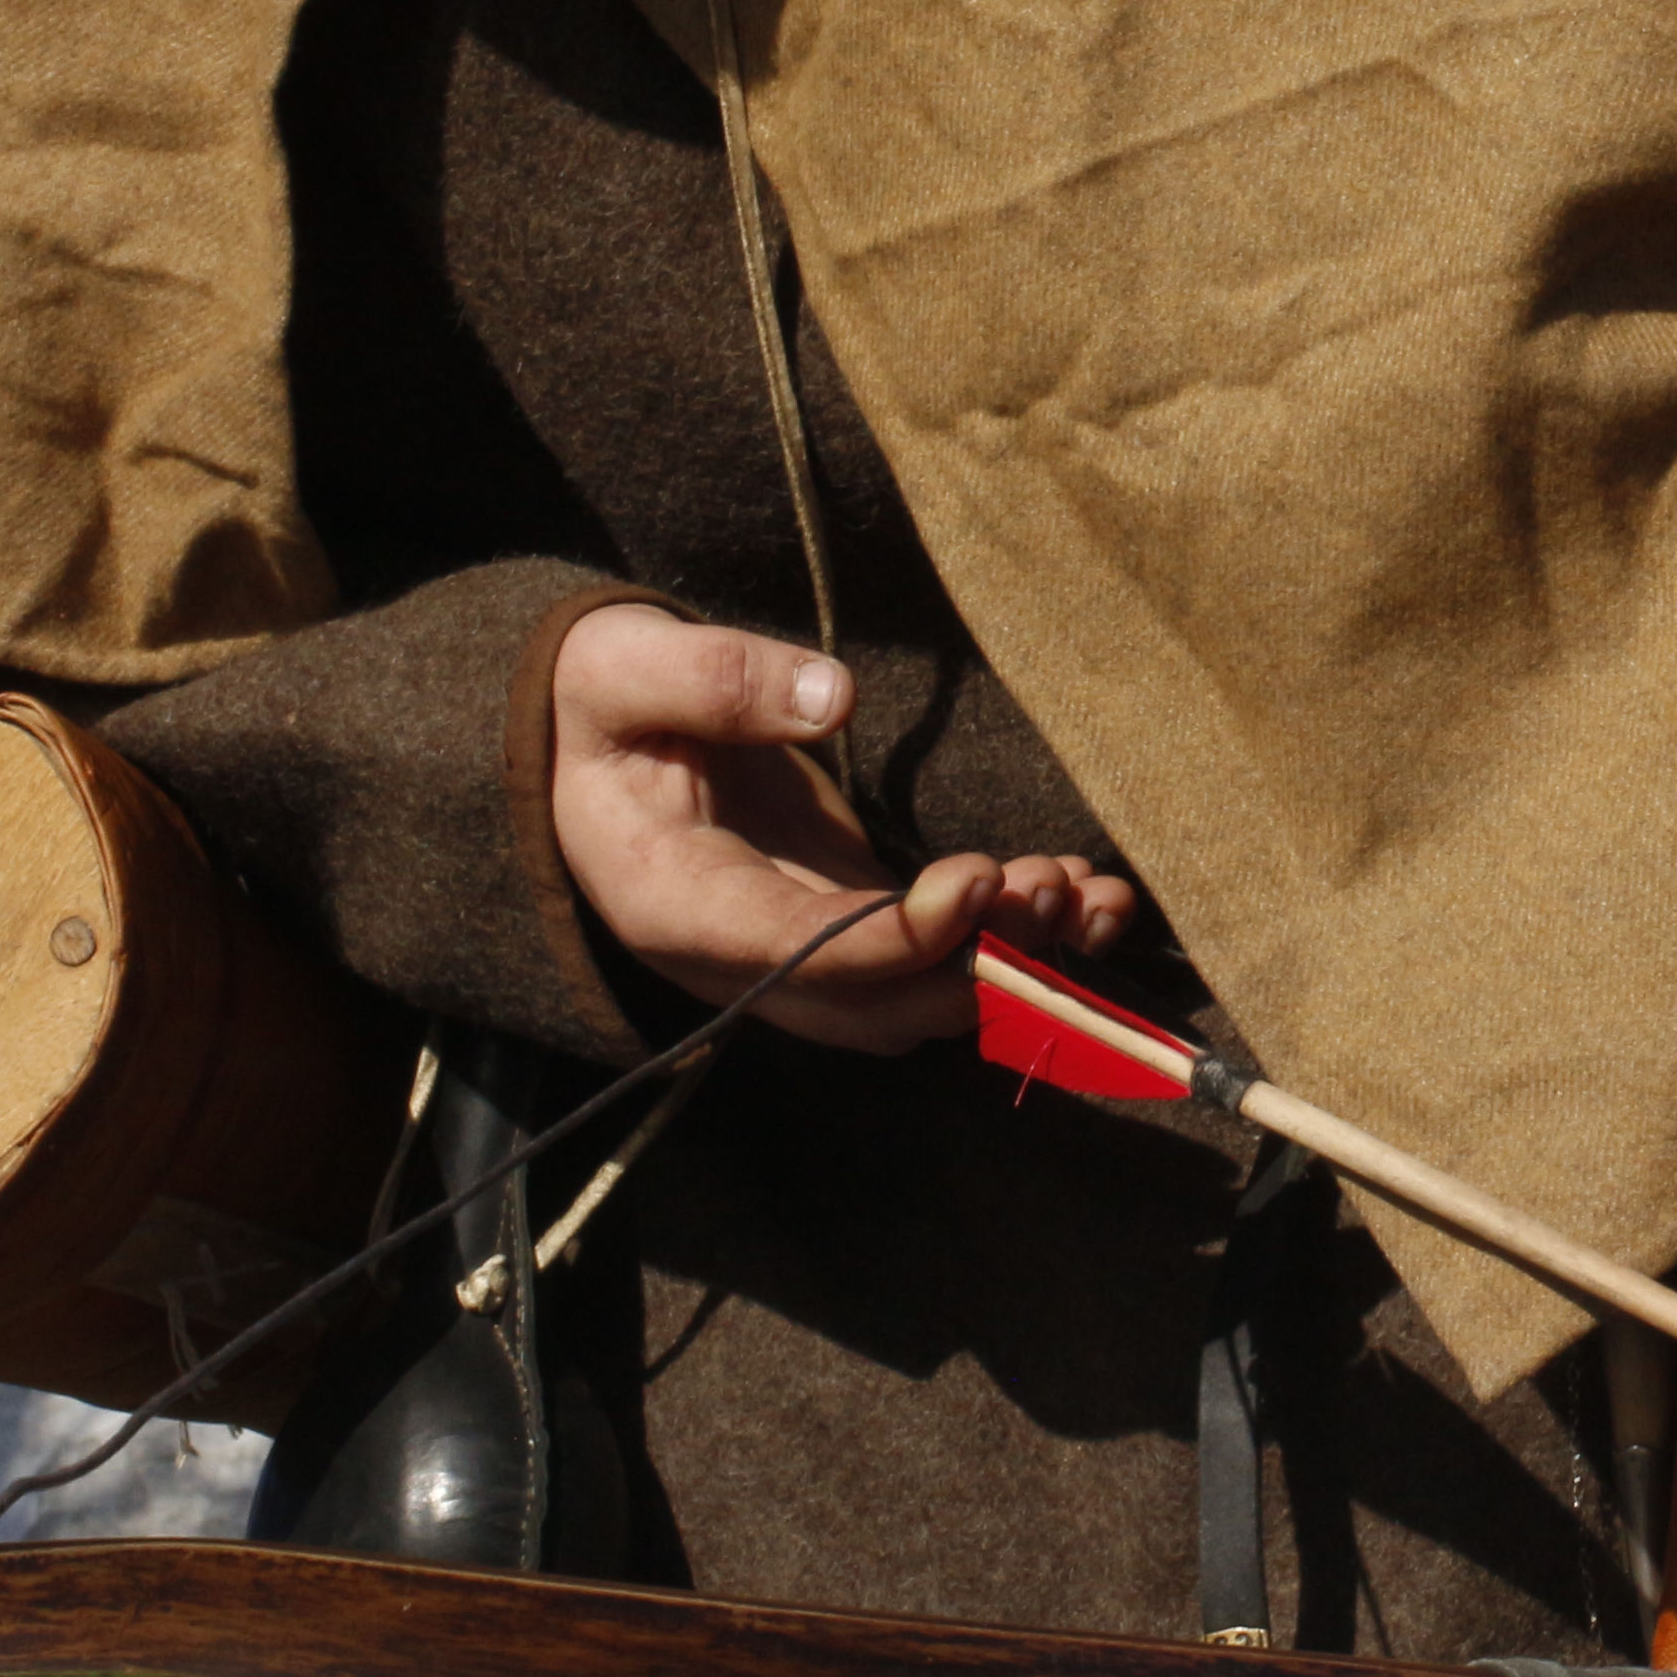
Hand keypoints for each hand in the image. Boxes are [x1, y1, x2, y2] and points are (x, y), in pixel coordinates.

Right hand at [546, 605, 1137, 1051]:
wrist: (584, 731)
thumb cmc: (601, 697)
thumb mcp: (625, 668)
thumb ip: (718, 678)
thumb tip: (833, 693)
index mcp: (676, 902)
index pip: (797, 954)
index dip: (895, 940)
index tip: (976, 882)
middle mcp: (739, 956)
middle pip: (873, 1008)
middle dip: (975, 965)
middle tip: (1051, 886)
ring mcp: (795, 949)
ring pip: (917, 1001)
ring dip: (1012, 966)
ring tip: (1092, 894)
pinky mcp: (842, 918)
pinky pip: (933, 961)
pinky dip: (1009, 942)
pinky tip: (1083, 894)